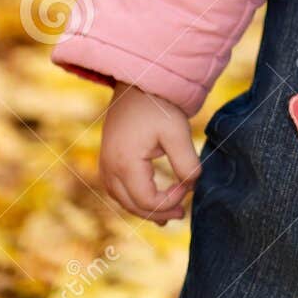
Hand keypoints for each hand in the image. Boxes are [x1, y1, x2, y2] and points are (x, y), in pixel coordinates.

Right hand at [99, 83, 201, 223]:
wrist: (136, 83)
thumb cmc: (158, 105)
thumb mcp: (177, 132)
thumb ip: (186, 162)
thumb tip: (192, 185)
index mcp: (124, 164)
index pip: (147, 200)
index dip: (169, 201)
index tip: (188, 186)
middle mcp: (109, 169)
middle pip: (133, 205)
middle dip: (159, 211)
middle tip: (183, 212)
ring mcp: (105, 165)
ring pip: (124, 200)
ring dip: (146, 208)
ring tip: (168, 215)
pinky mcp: (107, 160)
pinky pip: (118, 190)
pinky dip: (134, 199)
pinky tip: (149, 201)